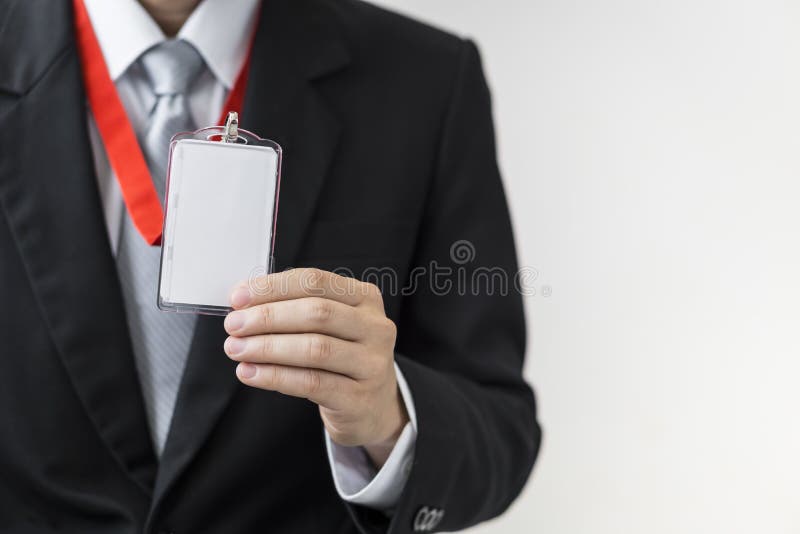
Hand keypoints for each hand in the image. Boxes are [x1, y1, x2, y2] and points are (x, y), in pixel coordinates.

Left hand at [223, 268, 407, 466]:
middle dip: (268, 317)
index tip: (238, 297)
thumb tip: (243, 304)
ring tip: (237, 349)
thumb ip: (296, 308)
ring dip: (268, 347)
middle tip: (234, 325)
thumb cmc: (342, 357)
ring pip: (315, 349)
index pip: (316, 282)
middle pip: (317, 313)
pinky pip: (312, 383)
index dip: (273, 287)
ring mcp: (372, 364)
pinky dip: (275, 377)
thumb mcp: (332, 325)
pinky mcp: (359, 398)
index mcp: (365, 298)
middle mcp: (375, 327)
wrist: (372, 406)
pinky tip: (251, 373)